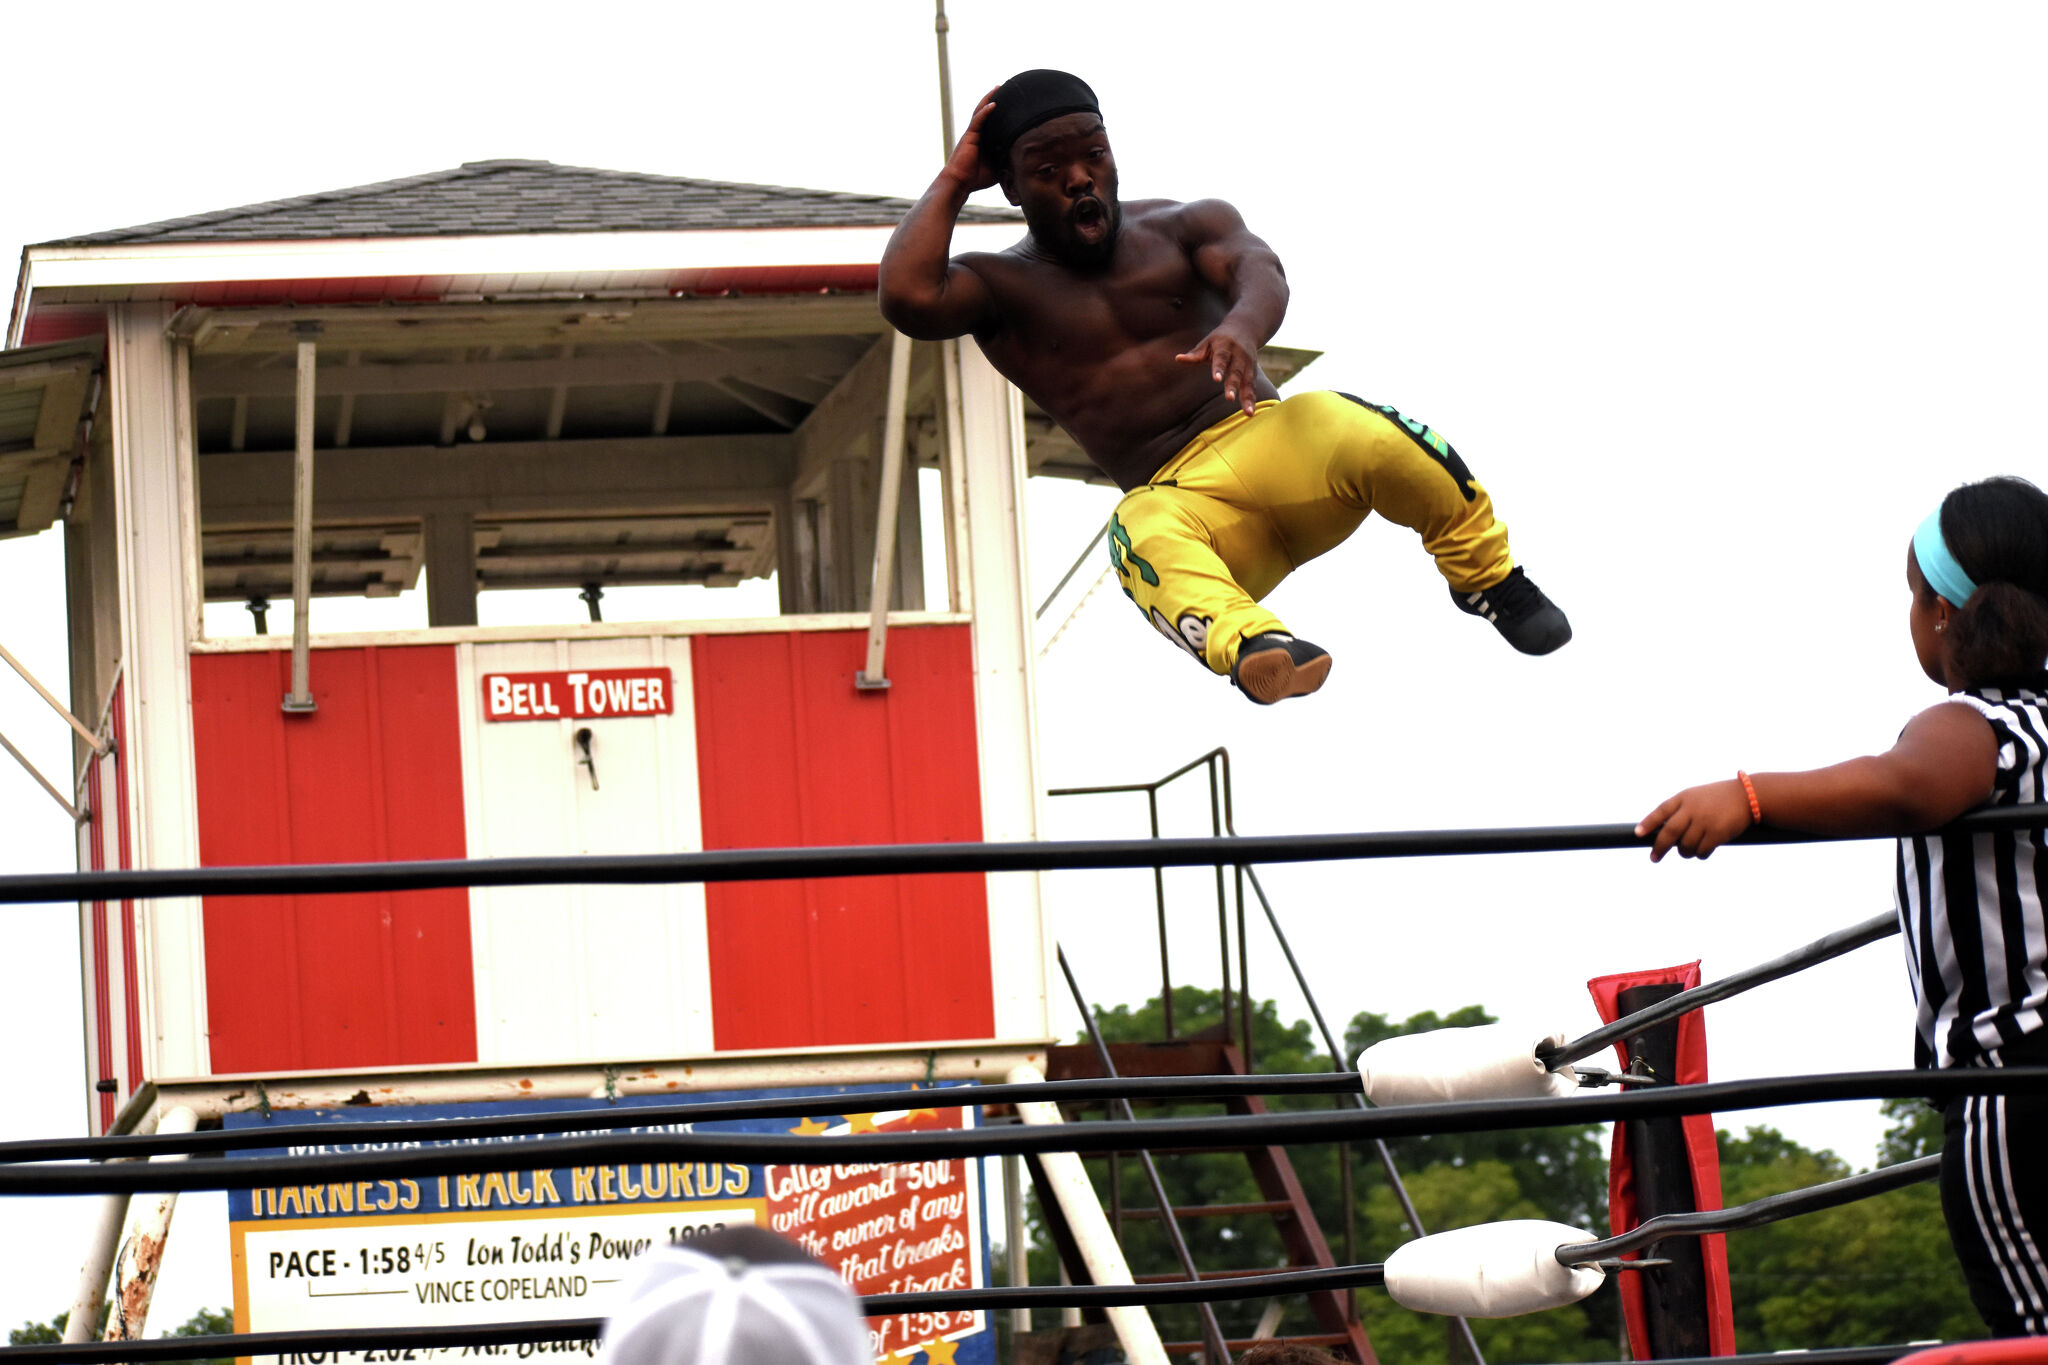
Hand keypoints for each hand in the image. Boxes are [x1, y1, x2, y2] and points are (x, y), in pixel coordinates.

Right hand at [941, 88, 1001, 193]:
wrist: (960, 183)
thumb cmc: (976, 178)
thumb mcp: (997, 167)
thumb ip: (1007, 160)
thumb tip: (1024, 159)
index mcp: (984, 140)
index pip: (993, 122)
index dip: (1001, 111)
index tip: (1011, 102)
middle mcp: (978, 134)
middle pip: (986, 112)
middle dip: (994, 99)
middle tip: (1005, 87)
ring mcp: (973, 134)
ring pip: (981, 112)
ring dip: (989, 99)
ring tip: (998, 87)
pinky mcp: (969, 136)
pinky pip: (978, 120)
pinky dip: (986, 111)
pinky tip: (994, 103)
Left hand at [1175, 326, 1260, 415]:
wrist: (1245, 328)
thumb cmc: (1220, 339)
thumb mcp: (1207, 343)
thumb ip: (1194, 354)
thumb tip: (1177, 359)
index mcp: (1225, 347)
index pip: (1221, 359)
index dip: (1219, 369)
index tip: (1216, 380)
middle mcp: (1239, 356)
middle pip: (1236, 372)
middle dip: (1233, 385)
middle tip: (1229, 398)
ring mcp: (1248, 364)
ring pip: (1248, 382)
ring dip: (1248, 398)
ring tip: (1248, 413)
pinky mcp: (1253, 372)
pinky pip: (1253, 387)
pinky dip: (1252, 400)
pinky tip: (1250, 413)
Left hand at [1635, 781, 1755, 861]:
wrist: (1749, 796)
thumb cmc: (1718, 799)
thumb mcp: (1696, 797)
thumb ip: (1680, 812)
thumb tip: (1665, 838)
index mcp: (1684, 798)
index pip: (1661, 811)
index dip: (1648, 823)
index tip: (1638, 834)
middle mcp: (1692, 809)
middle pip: (1669, 833)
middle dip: (1659, 848)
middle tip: (1654, 858)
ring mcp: (1705, 821)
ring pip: (1685, 846)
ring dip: (1685, 852)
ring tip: (1688, 851)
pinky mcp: (1718, 833)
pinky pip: (1701, 851)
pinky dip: (1700, 854)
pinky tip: (1703, 851)